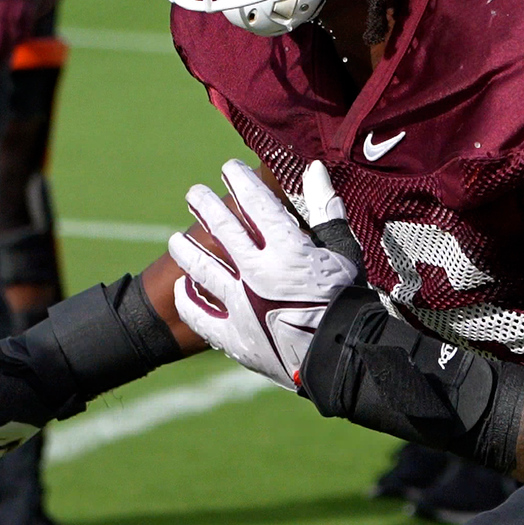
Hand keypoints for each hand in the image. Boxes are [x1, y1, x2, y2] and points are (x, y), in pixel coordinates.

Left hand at [168, 160, 360, 390]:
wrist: (342, 357)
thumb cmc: (348, 299)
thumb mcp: (343, 249)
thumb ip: (326, 208)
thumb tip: (314, 168)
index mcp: (287, 248)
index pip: (255, 202)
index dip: (240, 180)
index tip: (229, 168)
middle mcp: (258, 271)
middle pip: (222, 228)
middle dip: (205, 205)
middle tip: (194, 193)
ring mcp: (241, 304)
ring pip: (202, 268)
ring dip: (186, 250)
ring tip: (175, 239)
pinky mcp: (234, 336)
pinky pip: (200, 314)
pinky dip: (189, 300)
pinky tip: (184, 288)